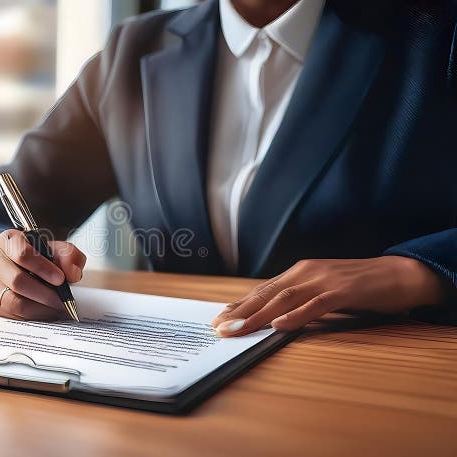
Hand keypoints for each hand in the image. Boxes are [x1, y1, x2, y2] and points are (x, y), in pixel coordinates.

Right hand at [0, 229, 85, 319]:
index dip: (43, 268)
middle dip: (44, 294)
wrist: (22, 267)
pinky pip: (11, 315)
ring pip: (13, 301)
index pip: (22, 254)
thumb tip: (71, 273)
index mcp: (7, 240)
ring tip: (57, 309)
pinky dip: (32, 317)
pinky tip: (46, 313)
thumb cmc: (40, 257)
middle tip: (62, 300)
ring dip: (39, 308)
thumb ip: (69, 256)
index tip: (61, 279)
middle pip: (16, 281)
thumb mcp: (57, 249)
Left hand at [211, 256, 445, 336]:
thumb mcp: (322, 291)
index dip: (239, 305)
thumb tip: (273, 318)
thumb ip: (299, 300)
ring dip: (259, 316)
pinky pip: (317, 305)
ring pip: (285, 298)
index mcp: (300, 272)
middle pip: (267, 293)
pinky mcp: (345, 291)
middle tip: (219, 327)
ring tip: (239, 329)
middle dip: (240, 311)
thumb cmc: (359, 286)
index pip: (262, 290)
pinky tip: (280, 326)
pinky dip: (297, 315)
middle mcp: (307, 273)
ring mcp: (325, 281)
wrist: (400, 274)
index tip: (218, 318)